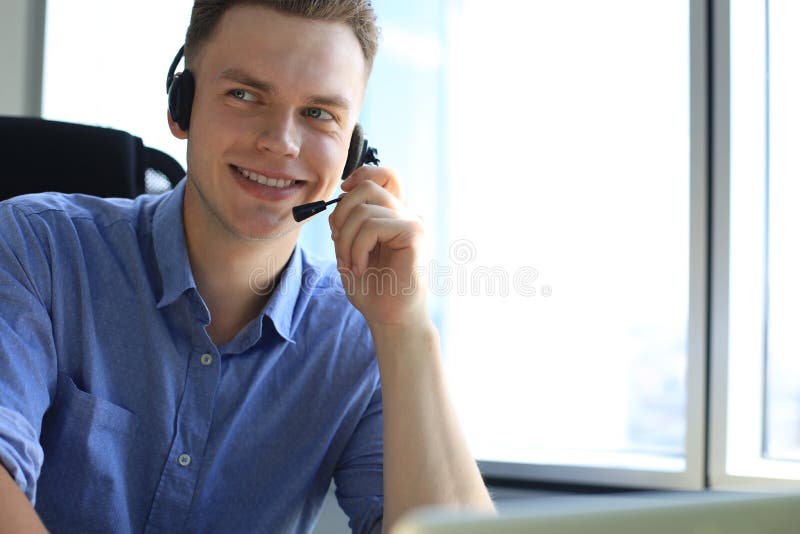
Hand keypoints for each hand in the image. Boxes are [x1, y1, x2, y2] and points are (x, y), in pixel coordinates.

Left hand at [328, 167, 426, 326]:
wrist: (390, 318)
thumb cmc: (373, 289)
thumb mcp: (351, 248)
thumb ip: (350, 221)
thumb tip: (342, 193)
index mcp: (394, 216)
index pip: (386, 176)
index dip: (362, 175)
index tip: (343, 192)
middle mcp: (407, 215)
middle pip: (369, 187)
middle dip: (341, 213)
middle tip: (337, 242)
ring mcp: (413, 223)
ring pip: (364, 210)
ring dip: (346, 239)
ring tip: (349, 264)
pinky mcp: (414, 234)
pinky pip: (372, 226)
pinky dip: (356, 248)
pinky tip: (359, 268)